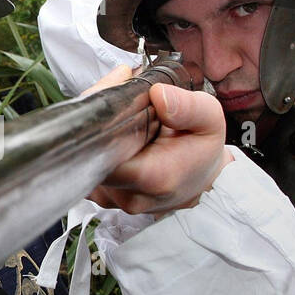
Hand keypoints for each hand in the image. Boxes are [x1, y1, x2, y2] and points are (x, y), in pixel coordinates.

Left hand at [83, 68, 233, 216]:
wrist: (199, 180)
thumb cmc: (201, 150)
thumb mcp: (209, 120)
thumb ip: (188, 106)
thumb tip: (158, 94)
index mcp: (154, 177)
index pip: (105, 151)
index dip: (101, 122)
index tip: (113, 100)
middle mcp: (130, 195)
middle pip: (91, 154)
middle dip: (99, 123)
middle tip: (118, 102)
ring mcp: (113, 200)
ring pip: (86, 160)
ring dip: (97, 137)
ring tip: (122, 124)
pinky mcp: (104, 198)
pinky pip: (87, 168)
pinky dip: (96, 150)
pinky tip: (116, 139)